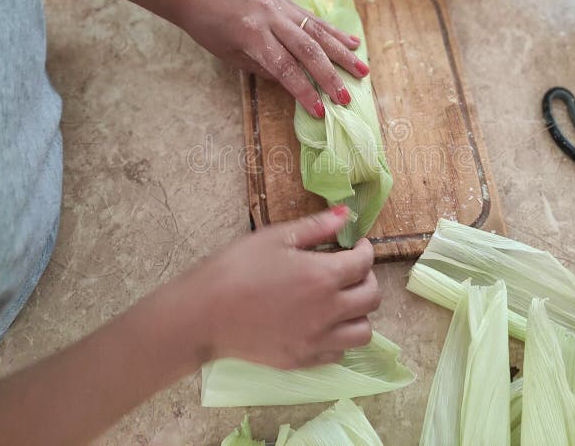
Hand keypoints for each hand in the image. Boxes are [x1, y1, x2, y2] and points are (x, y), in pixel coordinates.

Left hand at [182, 0, 368, 117]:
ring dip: (343, 54)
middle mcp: (271, 17)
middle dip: (330, 76)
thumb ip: (265, 68)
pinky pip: (314, 19)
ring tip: (363, 71)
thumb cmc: (211, 31)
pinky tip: (353, 43)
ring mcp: (281, 7)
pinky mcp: (286, 1)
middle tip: (347, 97)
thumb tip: (296, 82)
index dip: (305, 91)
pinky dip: (336, 32)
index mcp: (252, 34)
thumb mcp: (232, 57)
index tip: (320, 111)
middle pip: (308, 50)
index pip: (285, 68)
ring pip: (318, 32)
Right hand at [189, 207, 380, 368]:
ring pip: (363, 332)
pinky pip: (339, 353)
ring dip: (359, 313)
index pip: (365, 263)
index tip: (357, 245)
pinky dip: (339, 338)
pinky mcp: (303, 360)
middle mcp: (328, 311)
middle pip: (372, 298)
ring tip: (341, 300)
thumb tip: (346, 213)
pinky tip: (322, 323)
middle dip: (367, 278)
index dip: (365, 250)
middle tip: (350, 270)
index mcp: (324, 276)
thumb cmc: (236, 268)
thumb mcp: (275, 237)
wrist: (202, 314)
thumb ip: (316, 226)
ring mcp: (317, 340)